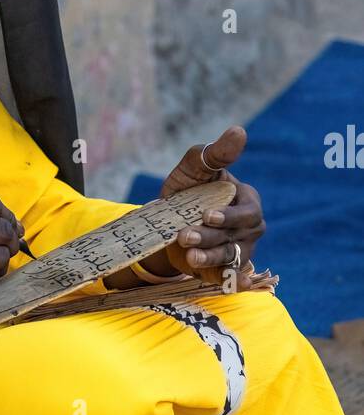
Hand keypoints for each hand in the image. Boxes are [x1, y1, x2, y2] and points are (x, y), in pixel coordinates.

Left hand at [153, 126, 266, 286]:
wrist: (166, 222)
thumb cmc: (187, 188)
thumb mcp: (195, 167)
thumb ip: (216, 153)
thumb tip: (239, 131)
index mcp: (247, 202)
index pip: (246, 213)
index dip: (228, 217)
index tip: (207, 215)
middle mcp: (248, 229)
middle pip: (235, 238)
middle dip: (210, 237)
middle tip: (185, 235)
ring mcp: (238, 251)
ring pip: (228, 259)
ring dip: (209, 258)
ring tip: (188, 255)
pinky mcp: (223, 270)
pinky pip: (229, 278)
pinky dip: (229, 282)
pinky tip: (226, 283)